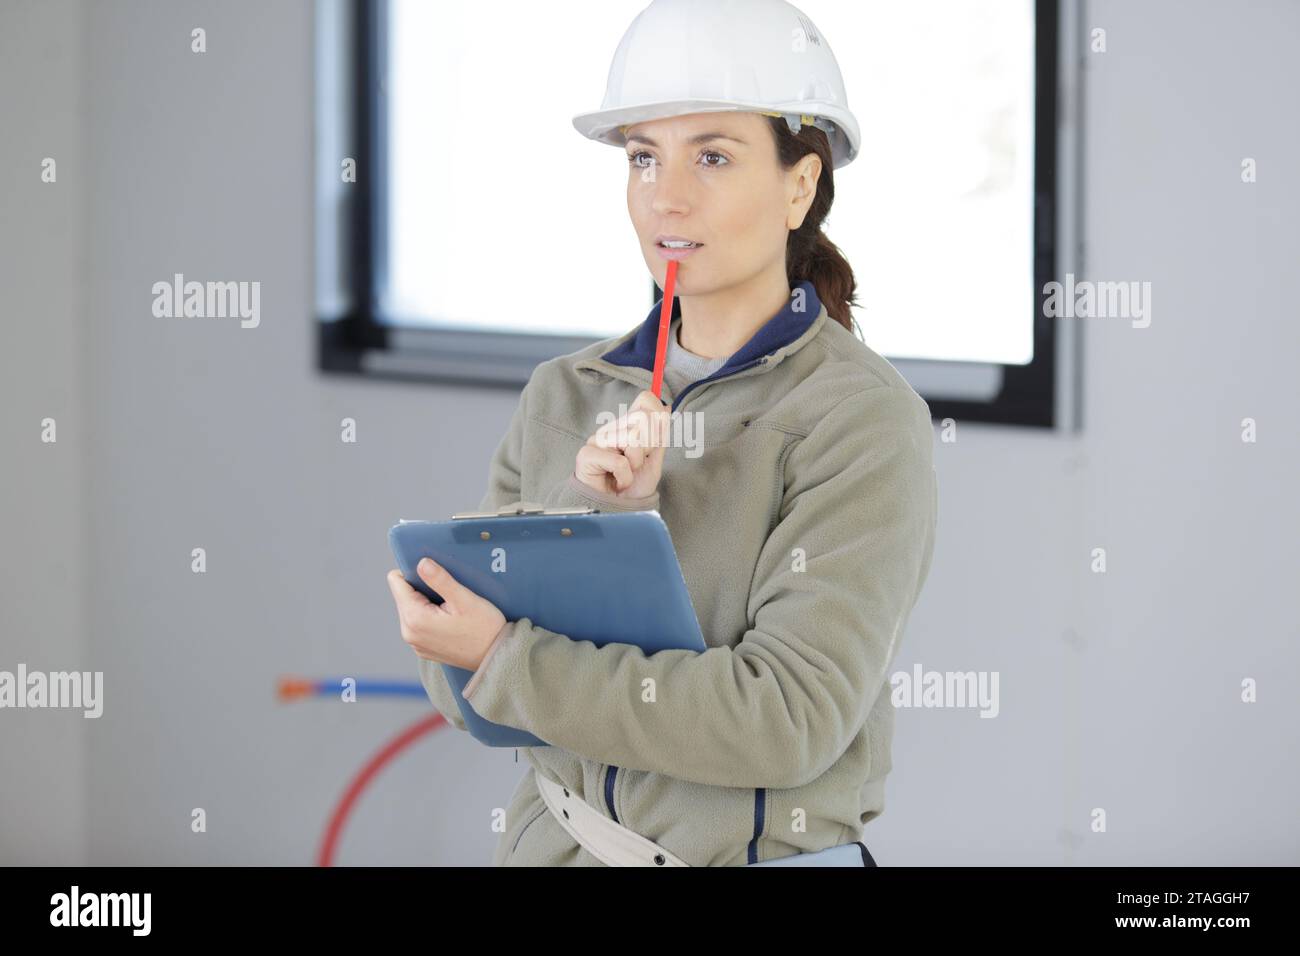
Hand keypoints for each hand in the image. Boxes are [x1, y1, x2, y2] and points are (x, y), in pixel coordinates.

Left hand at [386, 558, 506, 669]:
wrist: (496, 658)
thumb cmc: (484, 629)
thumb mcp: (464, 599)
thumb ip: (439, 579)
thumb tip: (421, 563)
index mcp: (415, 618)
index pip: (396, 582)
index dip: (414, 572)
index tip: (433, 574)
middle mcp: (409, 633)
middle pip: (403, 596)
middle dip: (422, 588)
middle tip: (448, 592)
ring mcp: (415, 643)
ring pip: (411, 609)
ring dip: (426, 603)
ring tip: (451, 607)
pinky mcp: (423, 649)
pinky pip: (419, 624)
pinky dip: (430, 617)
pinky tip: (451, 619)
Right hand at [574, 389, 670, 499]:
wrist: (619, 512)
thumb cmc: (634, 488)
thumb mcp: (654, 460)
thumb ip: (660, 435)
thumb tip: (666, 407)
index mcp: (627, 425)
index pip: (645, 400)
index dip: (658, 420)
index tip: (654, 445)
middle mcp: (611, 428)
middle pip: (643, 418)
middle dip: (649, 446)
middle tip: (638, 465)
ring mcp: (597, 440)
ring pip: (633, 438)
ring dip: (636, 464)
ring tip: (627, 474)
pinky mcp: (587, 455)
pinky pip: (620, 461)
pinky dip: (625, 477)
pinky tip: (618, 482)